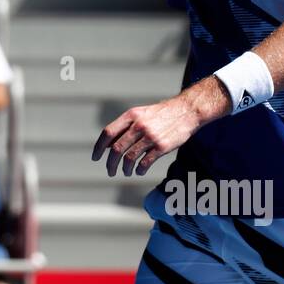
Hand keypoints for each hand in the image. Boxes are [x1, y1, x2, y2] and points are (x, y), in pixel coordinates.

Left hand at [92, 89, 206, 176]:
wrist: (187, 111)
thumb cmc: (162, 114)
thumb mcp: (141, 114)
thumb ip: (126, 127)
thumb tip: (109, 145)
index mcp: (131, 115)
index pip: (108, 133)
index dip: (99, 147)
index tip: (95, 158)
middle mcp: (138, 125)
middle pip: (116, 149)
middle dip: (110, 163)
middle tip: (110, 171)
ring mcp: (150, 136)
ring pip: (129, 158)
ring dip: (125, 169)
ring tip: (126, 172)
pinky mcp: (162, 146)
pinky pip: (145, 162)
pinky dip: (139, 169)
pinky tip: (139, 171)